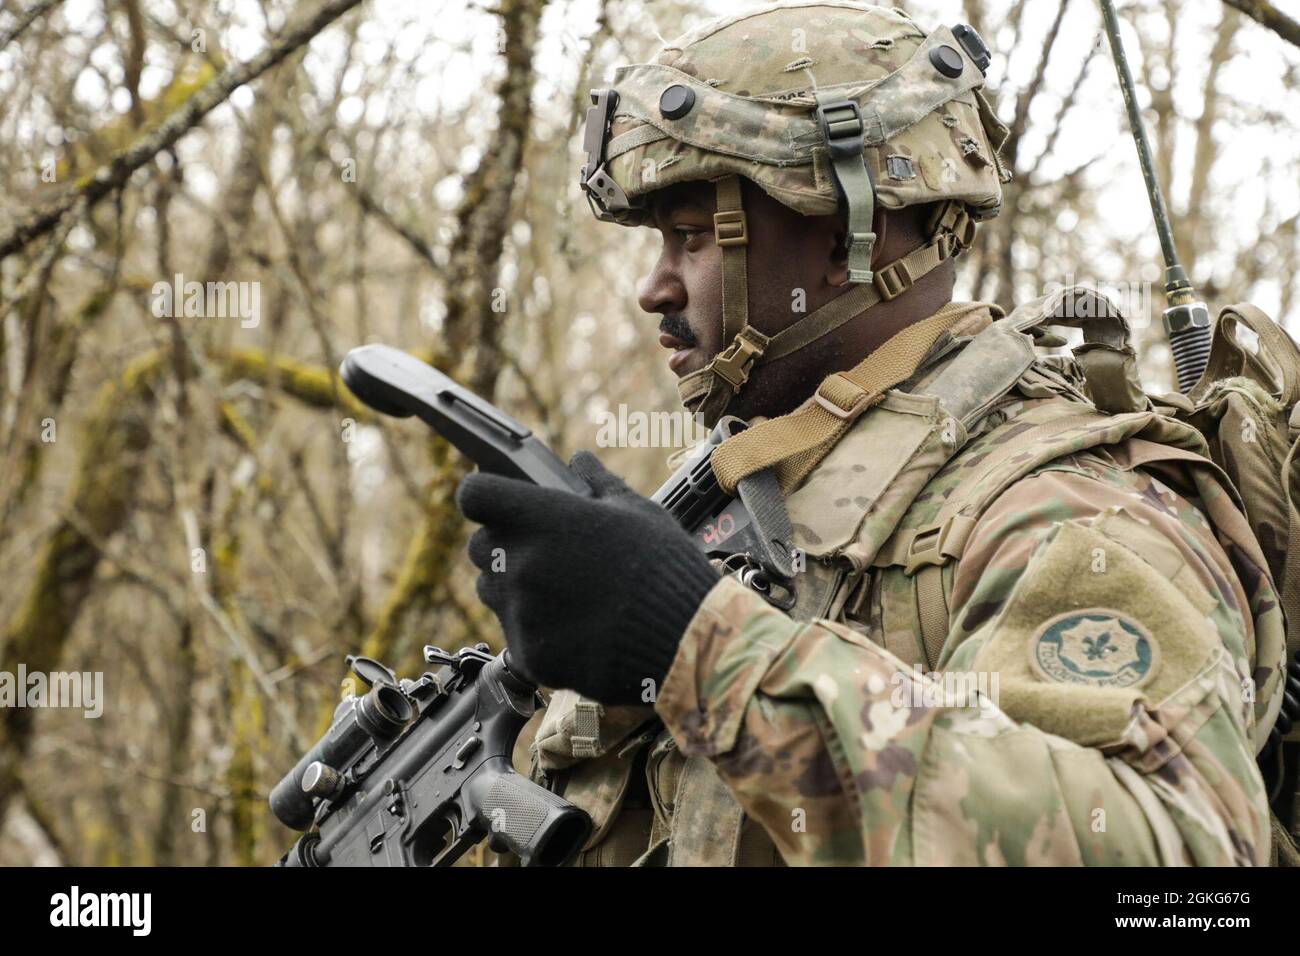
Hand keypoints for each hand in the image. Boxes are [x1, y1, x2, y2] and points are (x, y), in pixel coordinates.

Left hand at [455, 451, 719, 704]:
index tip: (499, 500)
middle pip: (479, 546)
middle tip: (544, 550)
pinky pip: (515, 633)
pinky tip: (575, 626)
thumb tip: (578, 462)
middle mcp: (520, 563)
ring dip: (513, 586)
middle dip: (502, 544)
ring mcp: (521, 612)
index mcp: (542, 518)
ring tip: (563, 591)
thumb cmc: (665, 567)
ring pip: (492, 591)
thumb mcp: (638, 512)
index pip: (475, 495)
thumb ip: (598, 484)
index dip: (485, 495)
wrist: (685, 641)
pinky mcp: (528, 654)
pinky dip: (536, 629)